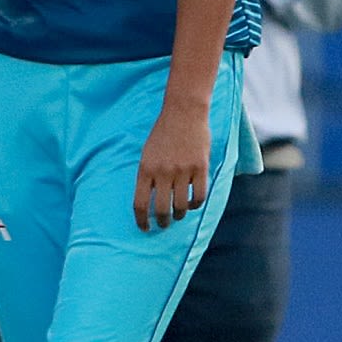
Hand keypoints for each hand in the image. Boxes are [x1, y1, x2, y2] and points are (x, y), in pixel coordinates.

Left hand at [133, 102, 209, 231]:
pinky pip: (199, 196)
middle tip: (163, 225)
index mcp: (145, 169)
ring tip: (178, 215)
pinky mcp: (200, 168)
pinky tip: (192, 203)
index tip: (144, 228)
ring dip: (179, 215)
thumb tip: (148, 201)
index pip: (140, 203)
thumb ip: (147, 176)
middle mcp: (163, 172)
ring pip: (181, 206)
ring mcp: (183, 171)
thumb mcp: (147, 154)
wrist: (183, 113)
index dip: (141, 220)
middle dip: (162, 222)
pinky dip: (195, 204)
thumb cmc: (162, 134)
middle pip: (161, 209)